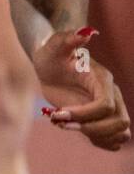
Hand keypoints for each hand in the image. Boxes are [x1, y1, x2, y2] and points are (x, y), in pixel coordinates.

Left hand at [33, 28, 130, 150]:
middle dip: (90, 129)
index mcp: (103, 80)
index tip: (58, 113)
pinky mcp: (101, 118)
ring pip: (121, 133)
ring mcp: (110, 108)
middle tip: (61, 123)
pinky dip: (97, 142)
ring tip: (67, 126)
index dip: (84, 115)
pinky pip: (113, 139)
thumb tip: (85, 32)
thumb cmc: (51, 54)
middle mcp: (112, 94)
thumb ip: (68, 39)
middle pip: (120, 123)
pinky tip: (73, 128)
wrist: (51, 63)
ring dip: (95, 137)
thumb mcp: (54, 46)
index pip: (106, 106)